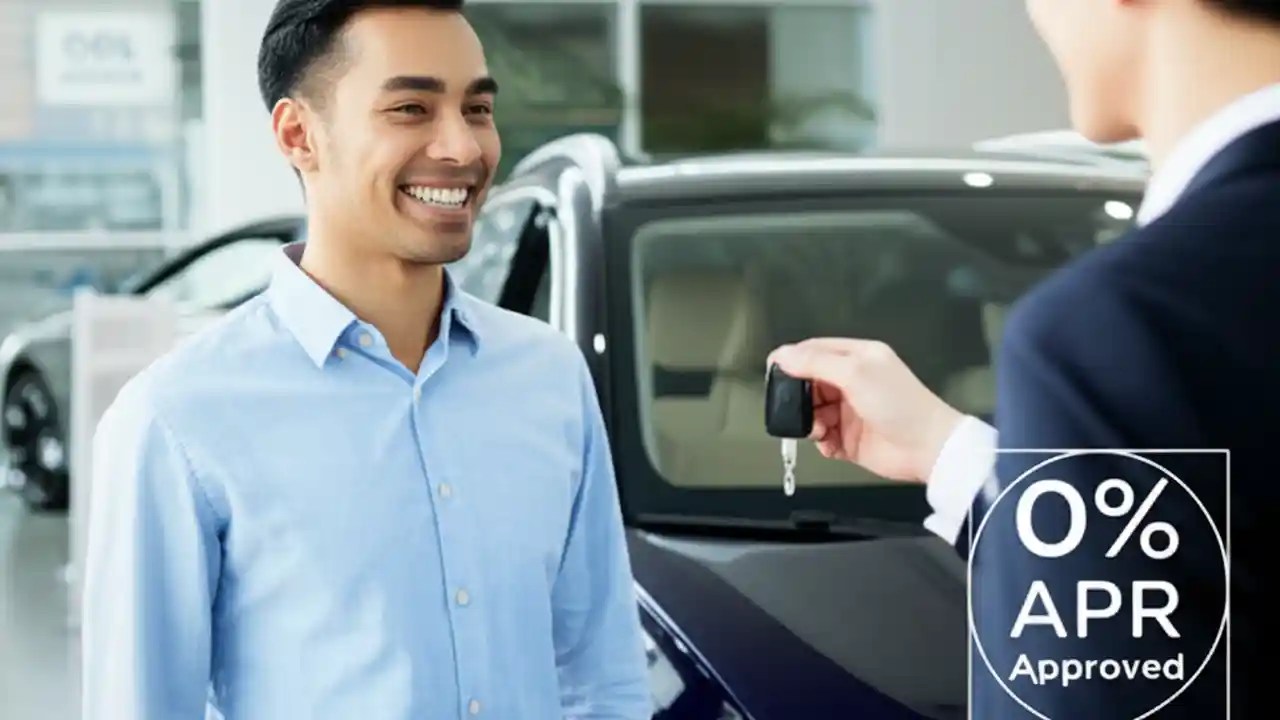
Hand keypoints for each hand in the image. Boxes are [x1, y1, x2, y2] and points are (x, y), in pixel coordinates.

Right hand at [767, 338, 964, 482]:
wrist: (927, 448)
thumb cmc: (902, 406)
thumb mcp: (855, 373)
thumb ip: (816, 362)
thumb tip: (783, 355)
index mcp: (858, 357)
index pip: (815, 350)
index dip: (792, 359)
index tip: (774, 371)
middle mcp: (853, 382)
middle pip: (809, 383)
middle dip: (800, 396)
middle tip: (799, 407)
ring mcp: (851, 410)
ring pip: (813, 412)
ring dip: (809, 422)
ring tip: (819, 430)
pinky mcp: (850, 438)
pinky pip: (823, 438)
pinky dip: (821, 442)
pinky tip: (830, 444)